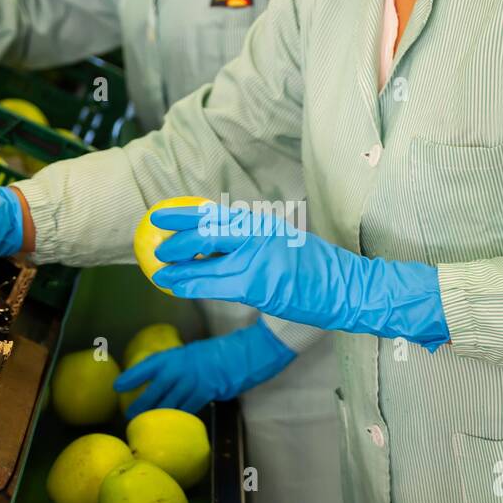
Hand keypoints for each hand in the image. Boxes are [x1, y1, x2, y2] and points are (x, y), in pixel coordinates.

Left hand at [113, 319, 296, 419]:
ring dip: (157, 414)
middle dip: (141, 405)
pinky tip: (173, 422)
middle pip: (155, 391)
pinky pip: (187, 409)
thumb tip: (162, 379)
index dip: (132, 377)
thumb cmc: (217, 352)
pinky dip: (179, 416)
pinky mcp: (205, 395)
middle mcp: (180, 369)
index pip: (147, 366)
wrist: (243, 355)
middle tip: (129, 416)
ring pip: (169, 404)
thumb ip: (177, 365)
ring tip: (147, 422)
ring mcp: (193, 383)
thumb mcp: (192, 352)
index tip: (118, 387)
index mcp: (175, 355)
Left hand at [150, 204, 449, 350]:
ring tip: (157, 265)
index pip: (219, 214)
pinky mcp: (257, 283)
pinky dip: (189, 282)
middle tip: (155, 237)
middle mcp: (260, 234)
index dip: (187, 213)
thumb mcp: (286, 246)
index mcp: (265, 225)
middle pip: (207, 227)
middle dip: (176, 233)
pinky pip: (213, 282)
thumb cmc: (319, 273)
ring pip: (205, 255)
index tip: (165, 213)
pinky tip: (172, 284)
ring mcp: (258, 257)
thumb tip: (222, 246)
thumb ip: (256, 243)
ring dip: (176, 261)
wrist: (347, 289)